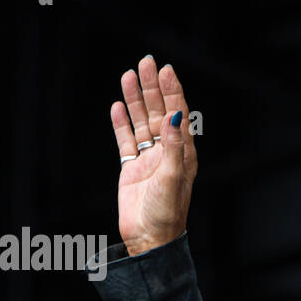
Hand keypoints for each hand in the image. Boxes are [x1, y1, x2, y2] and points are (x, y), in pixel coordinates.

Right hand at [110, 55, 197, 255]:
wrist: (148, 238)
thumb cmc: (166, 213)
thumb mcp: (173, 178)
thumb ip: (174, 146)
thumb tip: (176, 117)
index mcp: (184, 154)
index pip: (179, 116)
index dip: (172, 92)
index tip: (166, 70)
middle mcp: (168, 153)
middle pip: (159, 113)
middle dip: (153, 88)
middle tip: (146, 63)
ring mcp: (149, 160)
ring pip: (141, 123)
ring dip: (135, 100)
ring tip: (128, 76)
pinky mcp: (132, 169)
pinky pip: (126, 141)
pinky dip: (121, 124)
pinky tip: (117, 107)